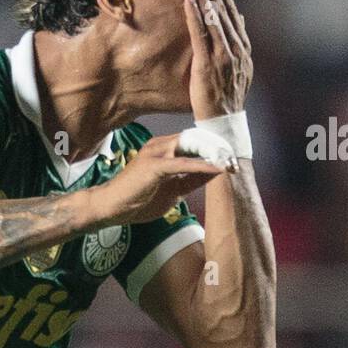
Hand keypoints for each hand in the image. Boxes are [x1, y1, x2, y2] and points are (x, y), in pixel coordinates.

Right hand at [93, 134, 226, 225]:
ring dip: (214, 154)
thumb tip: (212, 175)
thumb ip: (190, 181)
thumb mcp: (172, 191)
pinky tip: (218, 169)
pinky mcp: (154, 165)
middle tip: (236, 159)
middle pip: (197, 139)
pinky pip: (184, 163)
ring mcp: (156, 153)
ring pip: (193, 147)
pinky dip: (203, 166)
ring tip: (232, 163)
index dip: (214, 148)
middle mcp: (160, 145)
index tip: (231, 158)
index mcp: (163, 148)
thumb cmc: (137, 200)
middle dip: (218, 148)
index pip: (194, 142)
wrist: (111, 208)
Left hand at [186, 0, 252, 119]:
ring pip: (214, 18)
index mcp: (242, 47)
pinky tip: (189, 0)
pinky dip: (195, 16)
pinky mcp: (209, 65)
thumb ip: (236, 41)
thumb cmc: (225, 96)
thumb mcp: (236, 66)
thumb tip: (238, 17)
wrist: (224, 123)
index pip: (231, 12)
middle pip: (224, 10)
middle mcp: (236, 48)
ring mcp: (224, 56)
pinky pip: (202, 35)